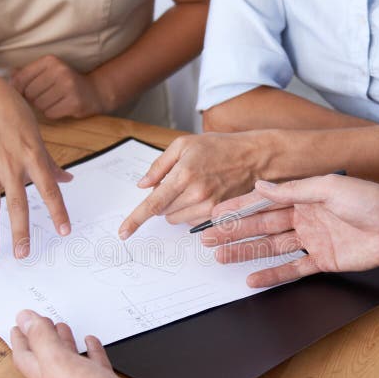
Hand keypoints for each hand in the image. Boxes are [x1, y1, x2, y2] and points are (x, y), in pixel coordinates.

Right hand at [0, 73, 72, 257]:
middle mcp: (11, 164)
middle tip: (24, 254)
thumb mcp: (38, 136)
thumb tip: (69, 180)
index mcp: (33, 156)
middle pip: (17, 204)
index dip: (58, 211)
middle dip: (20, 232)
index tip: (64, 231)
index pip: (49, 189)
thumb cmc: (15, 115)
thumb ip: (51, 163)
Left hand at [10, 310, 167, 377]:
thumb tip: (24, 318)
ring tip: (62, 327)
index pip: (25, 355)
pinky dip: (91, 352)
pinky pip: (94, 365)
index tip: (19, 322)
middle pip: (45, 357)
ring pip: (69, 360)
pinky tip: (92, 343)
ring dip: (63, 343)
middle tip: (38, 322)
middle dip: (40, 337)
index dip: (20, 338)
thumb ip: (41, 339)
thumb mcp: (58, 362)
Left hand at [12, 55, 108, 119]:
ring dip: (44, 107)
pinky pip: (50, 113)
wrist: (94, 91)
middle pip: (30, 93)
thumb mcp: (48, 71)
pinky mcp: (74, 102)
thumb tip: (10, 75)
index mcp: (50, 61)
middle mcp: (59, 71)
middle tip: (46, 97)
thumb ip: (28, 73)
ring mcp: (68, 87)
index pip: (21, 79)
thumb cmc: (66, 82)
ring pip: (39, 105)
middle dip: (34, 99)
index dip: (19, 90)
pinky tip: (61, 107)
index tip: (25, 93)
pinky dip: (52, 113)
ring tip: (55, 101)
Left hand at [118, 131, 270, 238]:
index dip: (135, 220)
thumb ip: (159, 166)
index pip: (153, 204)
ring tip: (196, 186)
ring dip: (178, 207)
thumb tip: (142, 185)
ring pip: (177, 219)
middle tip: (180, 182)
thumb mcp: (184, 144)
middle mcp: (196, 194)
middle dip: (164, 201)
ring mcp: (209, 207)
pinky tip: (206, 195)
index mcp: (183, 175)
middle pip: (163, 212)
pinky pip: (193, 222)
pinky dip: (192, 212)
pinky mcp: (219, 215)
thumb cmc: (220, 147)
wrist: (255, 157)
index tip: (123, 233)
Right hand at [202, 176, 378, 286]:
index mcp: (305, 195)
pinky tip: (253, 278)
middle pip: (261, 226)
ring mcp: (312, 239)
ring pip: (271, 247)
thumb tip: (262, 186)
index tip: (215, 214)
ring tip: (221, 257)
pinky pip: (292, 268)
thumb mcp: (328, 188)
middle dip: (234, 232)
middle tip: (209, 239)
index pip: (263, 202)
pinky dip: (272, 274)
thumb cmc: (371, 201)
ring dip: (246, 252)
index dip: (238, 208)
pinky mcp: (322, 260)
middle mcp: (305, 216)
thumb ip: (293, 190)